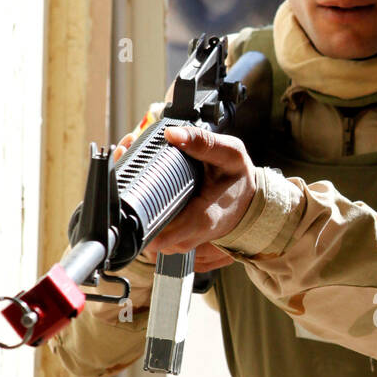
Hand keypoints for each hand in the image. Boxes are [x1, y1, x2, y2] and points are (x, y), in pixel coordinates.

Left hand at [112, 121, 245, 270]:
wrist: (248, 204)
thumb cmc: (239, 181)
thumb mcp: (230, 155)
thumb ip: (203, 143)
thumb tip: (172, 134)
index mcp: (200, 218)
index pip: (155, 230)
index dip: (134, 203)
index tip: (129, 171)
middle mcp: (187, 237)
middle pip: (142, 227)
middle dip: (130, 193)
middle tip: (128, 156)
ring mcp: (179, 242)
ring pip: (143, 229)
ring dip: (134, 199)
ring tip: (134, 163)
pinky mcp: (174, 241)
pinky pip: (150, 229)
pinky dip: (143, 207)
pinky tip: (143, 183)